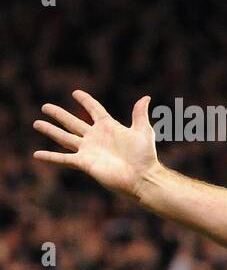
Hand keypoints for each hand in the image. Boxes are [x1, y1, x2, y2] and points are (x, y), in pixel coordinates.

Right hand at [34, 91, 161, 197]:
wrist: (142, 177)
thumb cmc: (145, 156)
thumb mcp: (143, 131)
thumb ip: (140, 114)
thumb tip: (146, 97)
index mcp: (109, 127)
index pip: (94, 110)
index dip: (86, 101)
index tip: (76, 93)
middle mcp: (96, 137)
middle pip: (73, 122)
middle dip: (59, 114)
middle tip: (45, 106)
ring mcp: (89, 150)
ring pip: (64, 137)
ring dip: (50, 130)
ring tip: (36, 123)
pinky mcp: (85, 163)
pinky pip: (63, 159)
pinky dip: (50, 157)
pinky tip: (37, 154)